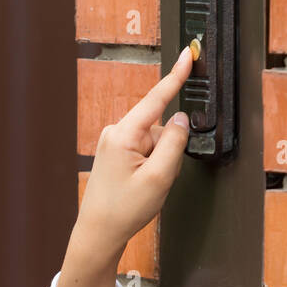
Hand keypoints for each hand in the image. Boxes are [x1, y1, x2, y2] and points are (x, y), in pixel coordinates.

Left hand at [76, 45, 194, 254]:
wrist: (98, 233)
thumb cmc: (123, 210)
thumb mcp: (159, 178)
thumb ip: (174, 144)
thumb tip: (182, 120)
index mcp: (124, 134)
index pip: (156, 98)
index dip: (176, 76)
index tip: (188, 54)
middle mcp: (116, 132)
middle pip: (160, 129)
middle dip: (168, 152)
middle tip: (158, 180)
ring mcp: (114, 143)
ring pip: (155, 143)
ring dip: (160, 163)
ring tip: (145, 187)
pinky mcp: (115, 153)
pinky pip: (145, 152)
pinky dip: (151, 167)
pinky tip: (140, 186)